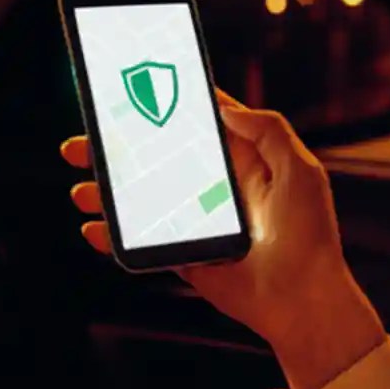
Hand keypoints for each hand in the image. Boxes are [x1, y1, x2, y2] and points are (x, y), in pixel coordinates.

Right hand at [60, 92, 386, 388]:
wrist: (302, 301)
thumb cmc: (309, 235)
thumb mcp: (300, 169)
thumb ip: (268, 130)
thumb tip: (224, 107)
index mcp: (243, 163)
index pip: (201, 126)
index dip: (171, 106)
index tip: (138, 88)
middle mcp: (216, 189)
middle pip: (158, 159)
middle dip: (120, 148)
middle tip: (88, 137)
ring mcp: (197, 223)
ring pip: (141, 200)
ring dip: (106, 192)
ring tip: (80, 188)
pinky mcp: (186, 256)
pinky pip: (142, 243)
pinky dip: (113, 236)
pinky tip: (93, 227)